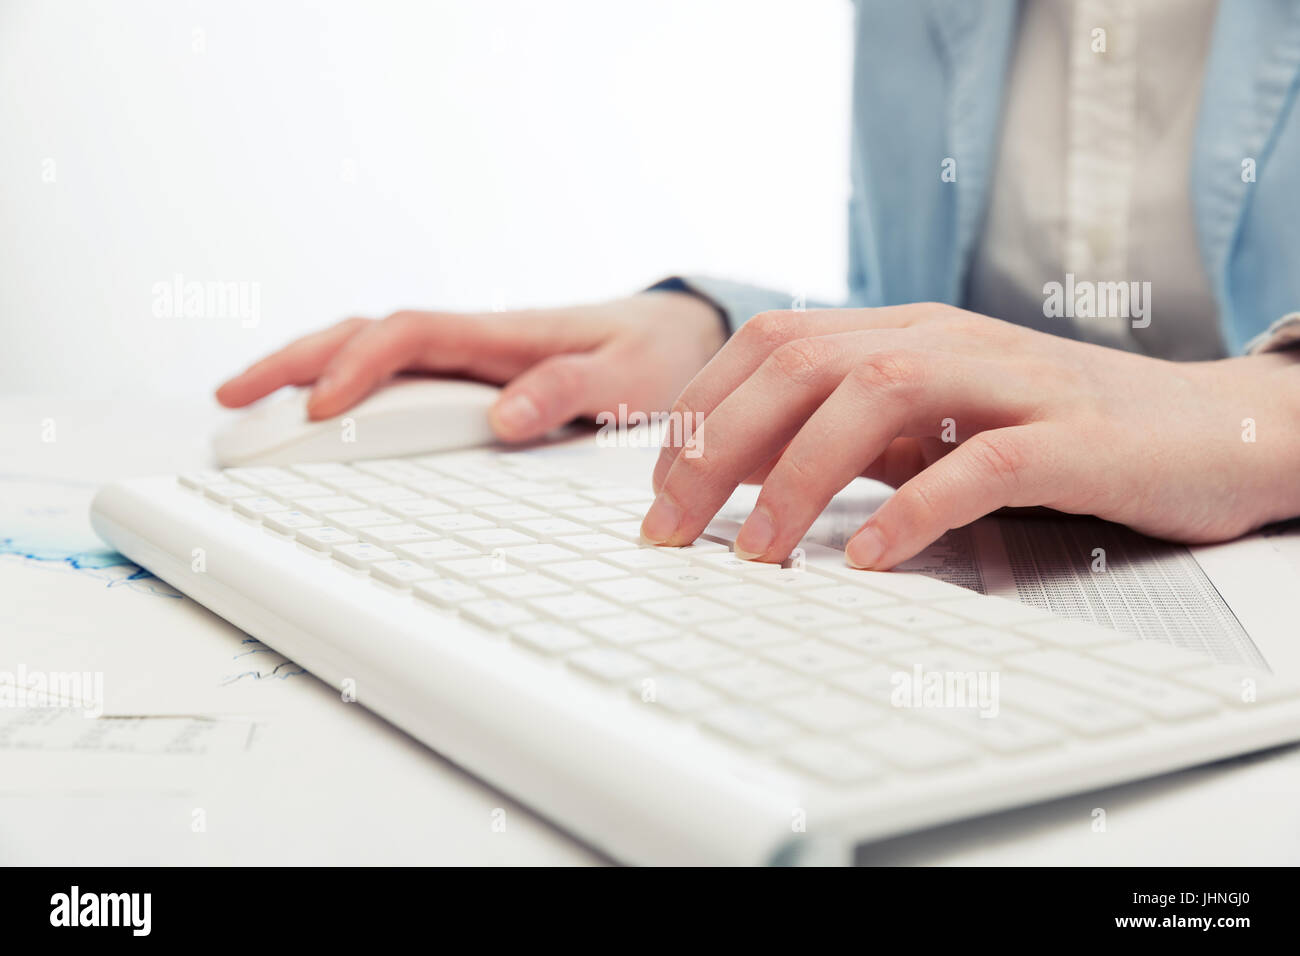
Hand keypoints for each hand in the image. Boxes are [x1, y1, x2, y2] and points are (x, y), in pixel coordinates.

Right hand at [216, 292, 725, 440]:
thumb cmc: (653, 355)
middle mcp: (472, 340)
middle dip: (293, 361)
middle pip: (362, 334)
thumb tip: (503, 415)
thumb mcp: (627, 379)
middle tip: (230, 399)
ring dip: (304, 372)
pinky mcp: (470, 378)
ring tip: (246, 407)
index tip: (316, 408)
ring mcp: (466, 358)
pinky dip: (344, 388)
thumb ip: (570, 392)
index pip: (407, 336)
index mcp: (501, 334)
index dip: (357, 367)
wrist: (677, 336)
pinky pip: (393, 376)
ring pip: (368, 353)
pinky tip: (315, 415)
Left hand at [643, 304, 1299, 568]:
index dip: (700, 409)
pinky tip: (869, 560)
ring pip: (872, 397)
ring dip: (796, 478)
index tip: (659, 485)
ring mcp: (1009, 382)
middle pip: (799, 363)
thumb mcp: (936, 424)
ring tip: (756, 555)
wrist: (1208, 427)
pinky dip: (912, 510)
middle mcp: (945, 341)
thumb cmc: (1057, 431)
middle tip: (670, 528)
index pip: (771, 343)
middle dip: (715, 446)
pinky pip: (978, 465)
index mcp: (904, 332)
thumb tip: (746, 476)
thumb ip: (854, 437)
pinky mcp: (1072, 437)